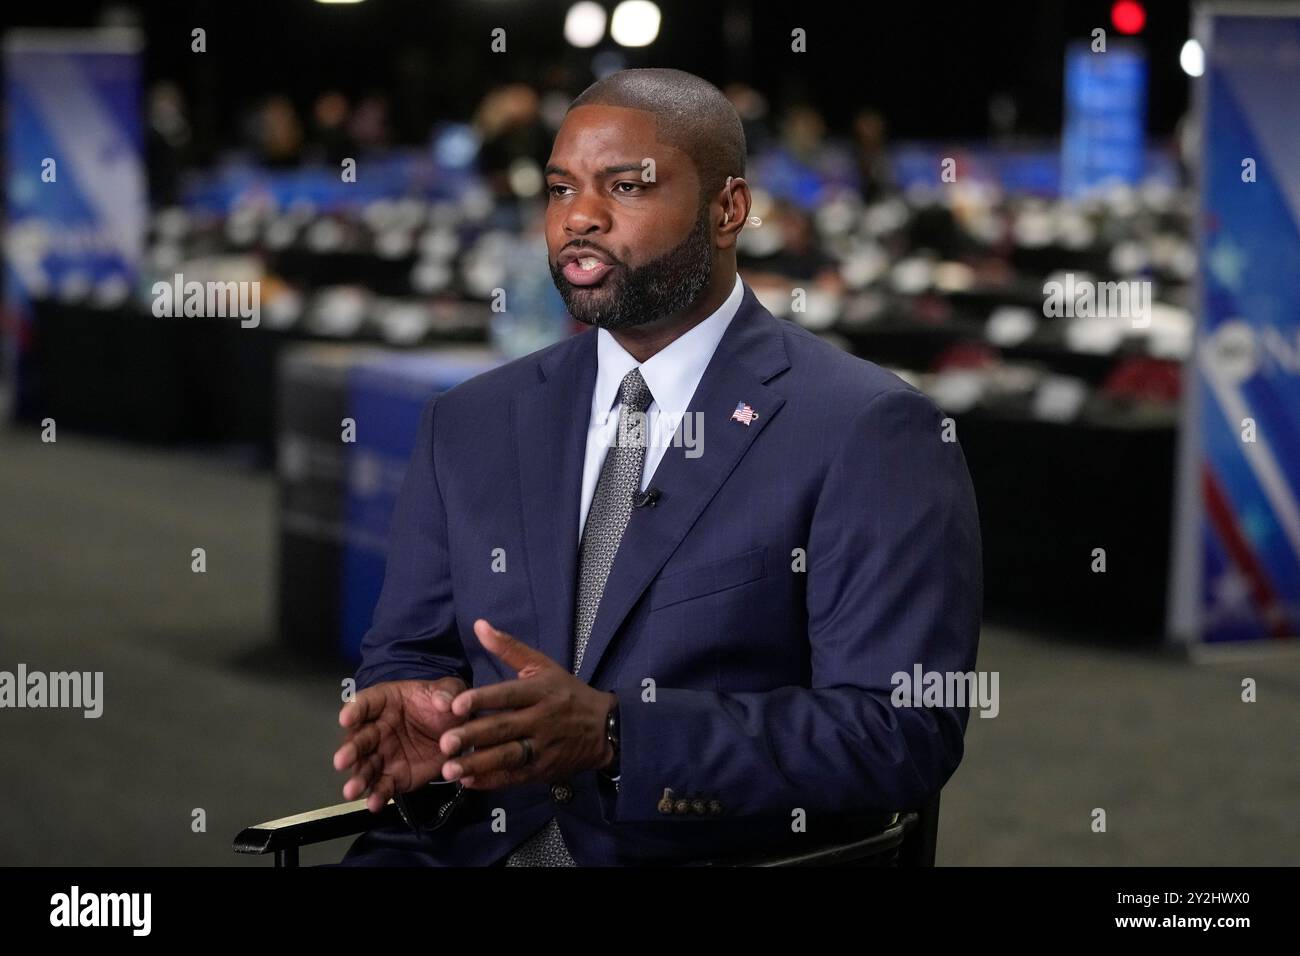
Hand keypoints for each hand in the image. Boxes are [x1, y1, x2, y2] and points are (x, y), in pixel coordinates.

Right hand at [333, 675, 468, 812]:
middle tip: (342, 760)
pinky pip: (383, 786)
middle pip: (359, 738)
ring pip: (366, 767)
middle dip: (350, 750)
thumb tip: (444, 701)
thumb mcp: (449, 690)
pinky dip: (377, 796)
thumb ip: (448, 692)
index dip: (354, 710)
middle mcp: (378, 728)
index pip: (365, 702)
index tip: (346, 718)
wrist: (455, 731)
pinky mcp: (395, 776)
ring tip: (352, 791)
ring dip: (358, 779)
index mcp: (386, 701)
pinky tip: (374, 804)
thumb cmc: (444, 705)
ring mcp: (384, 754)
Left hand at [438, 619, 615, 789]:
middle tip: (444, 742)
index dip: (482, 700)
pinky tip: (469, 783)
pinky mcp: (542, 770)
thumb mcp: (543, 665)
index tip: (455, 706)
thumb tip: (478, 625)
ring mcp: (542, 747)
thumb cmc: (567, 693)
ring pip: (508, 756)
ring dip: (478, 764)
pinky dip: (492, 781)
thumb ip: (509, 647)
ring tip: (450, 769)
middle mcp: (541, 719)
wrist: (604, 728)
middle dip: (473, 736)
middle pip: (504, 728)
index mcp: (540, 691)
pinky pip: (515, 777)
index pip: (508, 695)